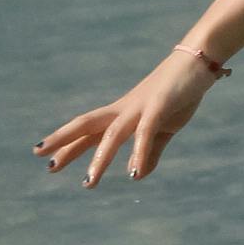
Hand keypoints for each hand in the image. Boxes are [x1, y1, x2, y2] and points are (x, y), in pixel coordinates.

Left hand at [35, 50, 220, 186]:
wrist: (199, 61)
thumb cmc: (180, 91)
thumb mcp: (166, 127)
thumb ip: (151, 151)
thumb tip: (137, 174)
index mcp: (123, 114)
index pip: (88, 132)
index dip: (68, 146)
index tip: (48, 161)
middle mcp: (124, 109)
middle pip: (87, 126)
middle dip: (64, 143)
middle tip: (44, 161)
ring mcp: (139, 106)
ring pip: (111, 134)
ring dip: (99, 159)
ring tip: (88, 183)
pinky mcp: (159, 106)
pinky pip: (145, 132)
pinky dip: (139, 153)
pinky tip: (133, 173)